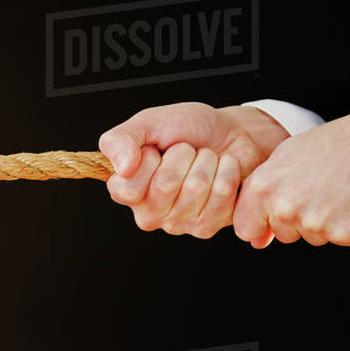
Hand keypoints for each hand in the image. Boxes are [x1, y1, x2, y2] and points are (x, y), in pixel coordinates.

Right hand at [99, 102, 289, 237]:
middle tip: (186, 151)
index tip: (155, 150)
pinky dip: (228, 169)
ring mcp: (177, 224)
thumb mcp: (147, 122)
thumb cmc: (186, 129)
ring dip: (207, 160)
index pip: (129, 187)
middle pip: (165, 184)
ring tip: (205, 159)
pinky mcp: (207, 227)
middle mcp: (148, 214)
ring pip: (196, 187)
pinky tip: (223, 170)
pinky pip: (222, 194)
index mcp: (126, 191)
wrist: (230, 132)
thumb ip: (119, 140)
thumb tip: (123, 168)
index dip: (148, 159)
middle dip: (183, 154)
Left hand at [233, 89, 349, 246]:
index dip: (262, 223)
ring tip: (339, 192)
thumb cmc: (337, 144)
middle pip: (283, 235)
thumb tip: (255, 239)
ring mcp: (315, 222)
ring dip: (325, 222)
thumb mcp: (286, 157)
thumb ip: (262, 195)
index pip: (246, 228)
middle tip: (321, 192)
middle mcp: (285, 207)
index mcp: (264, 187)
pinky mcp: (345, 233)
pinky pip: (340, 239)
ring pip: (312, 238)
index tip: (275, 216)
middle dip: (299, 220)